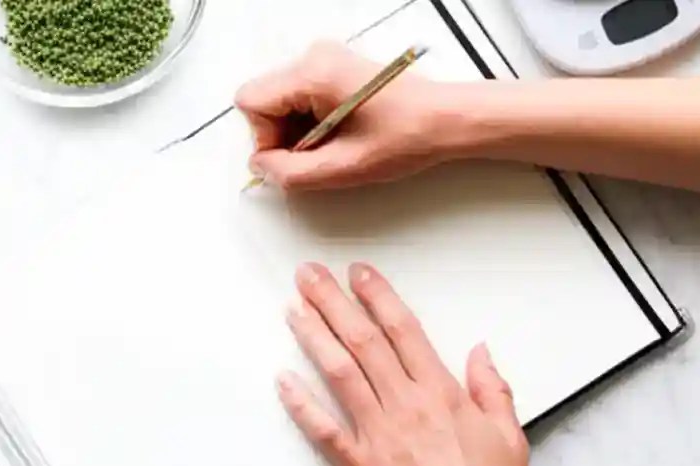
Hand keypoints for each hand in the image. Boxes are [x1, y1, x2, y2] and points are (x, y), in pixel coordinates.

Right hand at [235, 42, 455, 190]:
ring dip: (297, 132)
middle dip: (280, 136)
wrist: (447, 120)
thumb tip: (261, 168)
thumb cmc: (409, 134)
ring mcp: (324, 61)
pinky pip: (299, 98)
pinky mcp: (333, 70)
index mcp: (314, 73)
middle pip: (264, 101)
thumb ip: (290, 173)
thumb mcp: (342, 167)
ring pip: (280, 102)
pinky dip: (309, 123)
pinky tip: (337, 136)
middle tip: (316, 156)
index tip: (290, 159)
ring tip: (333, 146)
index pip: (252, 102)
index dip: (264, 139)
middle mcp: (315, 57)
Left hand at [278, 262, 530, 465]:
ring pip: (340, 373)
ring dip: (314, 336)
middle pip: (363, 341)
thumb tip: (479, 350)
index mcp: (442, 394)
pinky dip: (300, 403)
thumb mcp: (509, 434)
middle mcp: (406, 407)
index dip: (378, 296)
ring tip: (292, 308)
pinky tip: (282, 379)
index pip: (403, 330)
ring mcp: (379, 436)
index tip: (359, 273)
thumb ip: (493, 388)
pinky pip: (323, 430)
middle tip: (308, 274)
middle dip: (333, 302)